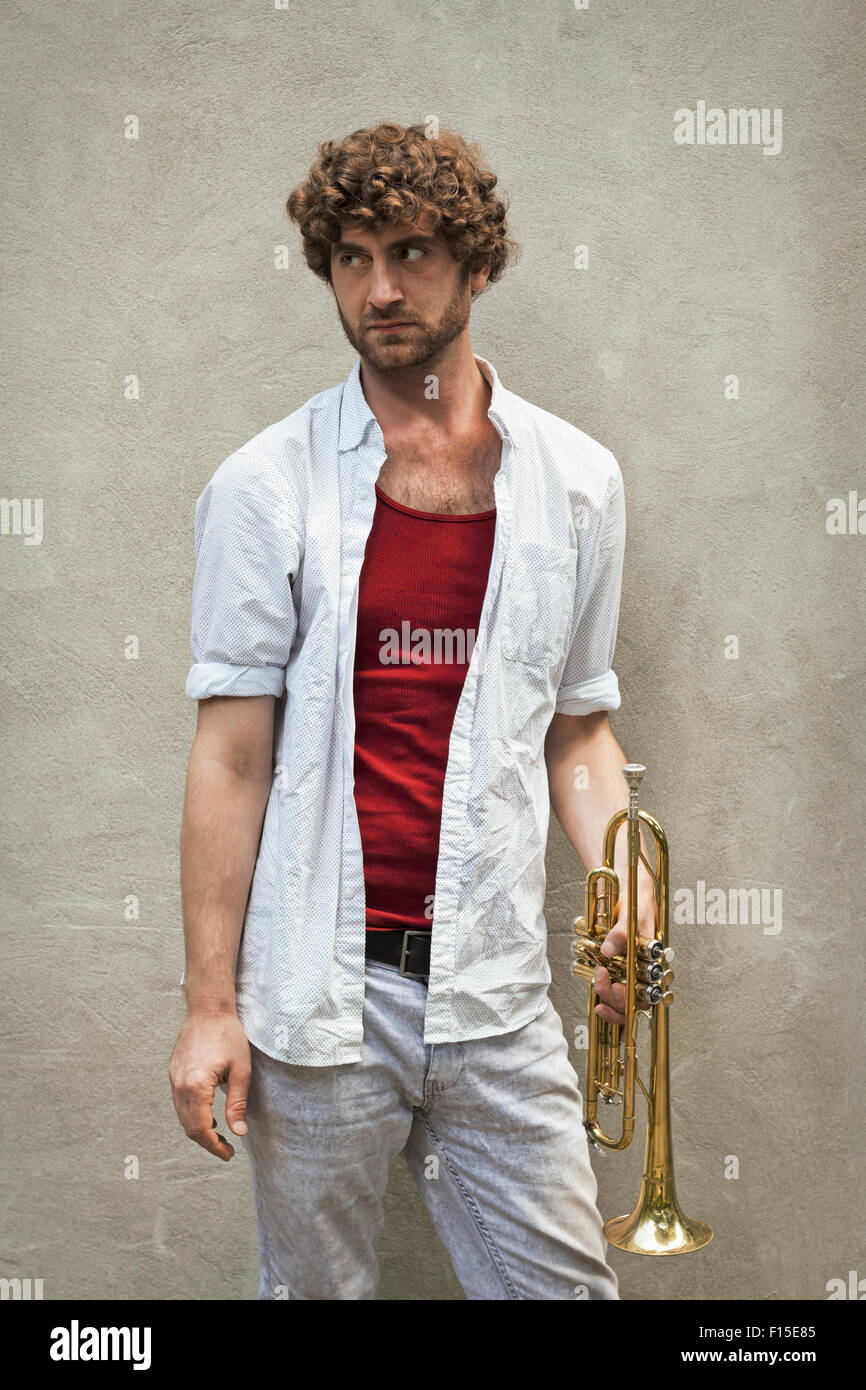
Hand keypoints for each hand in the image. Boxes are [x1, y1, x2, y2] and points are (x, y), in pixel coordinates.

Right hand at [169, 1011, 250, 1160]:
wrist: (208, 1010)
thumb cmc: (228, 1036)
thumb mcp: (241, 1070)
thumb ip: (237, 1104)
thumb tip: (238, 1132)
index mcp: (196, 1086)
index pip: (201, 1128)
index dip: (214, 1146)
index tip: (228, 1154)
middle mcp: (180, 1085)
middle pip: (189, 1127)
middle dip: (207, 1142)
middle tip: (226, 1149)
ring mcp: (174, 1079)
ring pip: (182, 1116)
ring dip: (198, 1129)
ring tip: (219, 1134)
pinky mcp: (173, 1073)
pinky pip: (179, 1103)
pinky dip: (192, 1115)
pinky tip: (208, 1114)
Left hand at [592, 892, 656, 1027]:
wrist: (629, 890)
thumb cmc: (636, 902)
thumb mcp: (631, 913)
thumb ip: (621, 931)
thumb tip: (609, 950)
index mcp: (653, 961)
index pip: (647, 994)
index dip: (629, 997)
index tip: (615, 986)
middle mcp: (644, 972)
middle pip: (635, 1004)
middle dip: (615, 999)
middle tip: (601, 979)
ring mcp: (631, 972)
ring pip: (625, 1004)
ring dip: (609, 1001)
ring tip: (598, 982)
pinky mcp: (617, 970)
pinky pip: (614, 994)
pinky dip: (606, 999)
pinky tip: (598, 998)